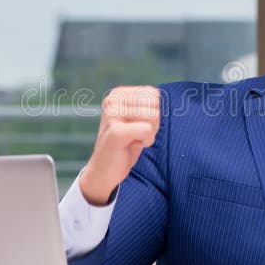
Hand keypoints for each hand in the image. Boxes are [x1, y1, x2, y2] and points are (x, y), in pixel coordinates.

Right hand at [79, 86, 160, 204]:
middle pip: (154, 104)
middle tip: (136, 134)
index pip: (153, 94)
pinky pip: (148, 130)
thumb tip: (160, 94)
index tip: (137, 125)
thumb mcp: (138, 119)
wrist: (104, 171)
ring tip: (133, 140)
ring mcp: (113, 114)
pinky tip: (131, 145)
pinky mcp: (116, 131)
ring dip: (149, 133)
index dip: (153, 112)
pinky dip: (145, 141)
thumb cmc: (125, 144)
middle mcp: (113, 100)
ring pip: (153, 116)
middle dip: (152, 124)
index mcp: (117, 94)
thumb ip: (149, 105)